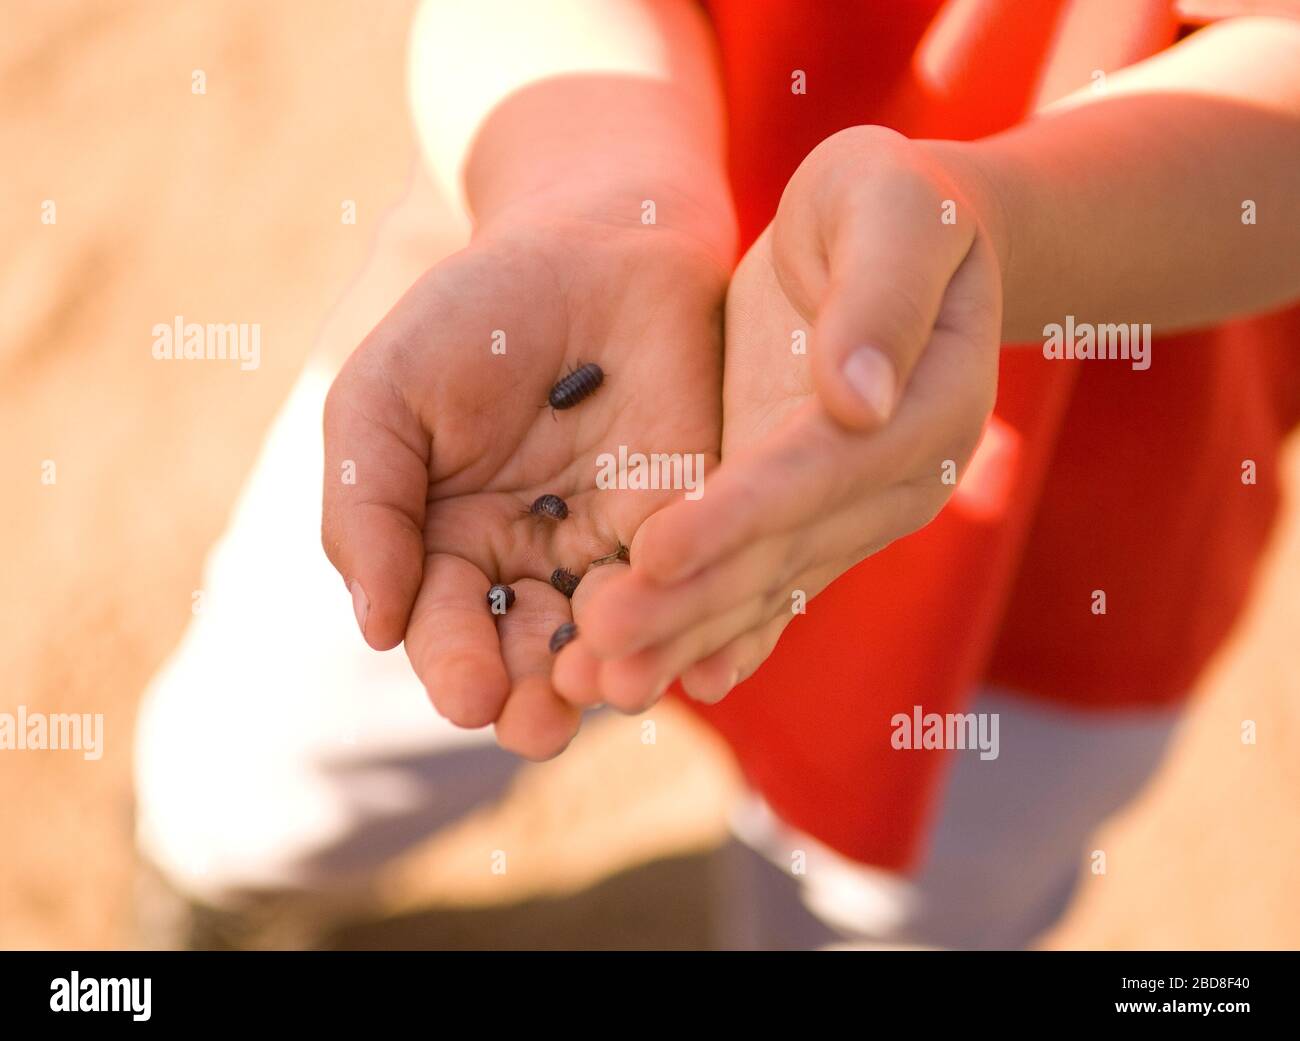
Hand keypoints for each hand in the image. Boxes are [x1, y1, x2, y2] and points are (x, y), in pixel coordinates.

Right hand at [322, 210, 725, 756]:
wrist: (594, 239)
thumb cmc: (474, 316)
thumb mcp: (384, 398)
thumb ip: (367, 507)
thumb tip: (373, 629)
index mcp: (451, 547)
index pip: (448, 629)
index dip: (456, 664)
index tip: (468, 694)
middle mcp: (535, 565)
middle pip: (532, 657)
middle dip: (533, 698)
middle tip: (537, 724)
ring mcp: (618, 547)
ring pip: (616, 638)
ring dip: (611, 674)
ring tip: (605, 692)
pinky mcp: (695, 518)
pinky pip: (692, 585)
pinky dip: (687, 622)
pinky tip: (686, 647)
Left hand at [556, 126, 1003, 708]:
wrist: (899, 247)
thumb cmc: (890, 204)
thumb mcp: (890, 207)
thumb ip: (879, 292)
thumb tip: (856, 400)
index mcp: (926, 405)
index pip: (819, 468)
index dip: (740, 512)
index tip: (657, 549)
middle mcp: (897, 480)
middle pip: (784, 551)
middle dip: (690, 602)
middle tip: (600, 650)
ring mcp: (857, 510)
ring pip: (766, 584)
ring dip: (685, 635)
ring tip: (603, 685)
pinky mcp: (814, 516)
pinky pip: (768, 582)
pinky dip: (720, 629)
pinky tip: (672, 678)